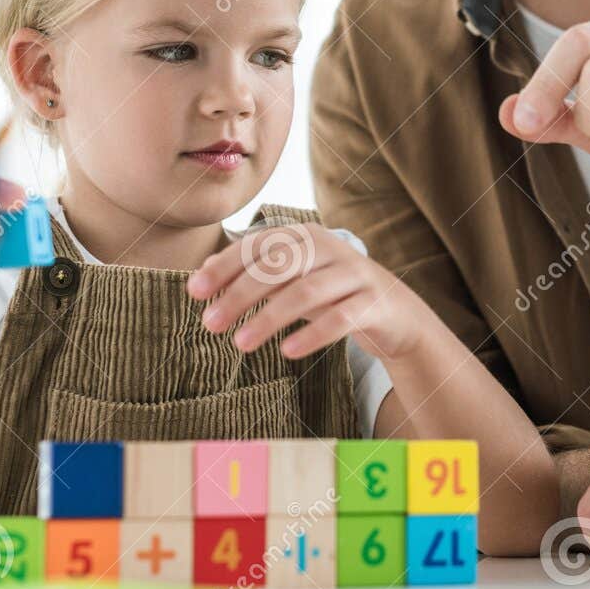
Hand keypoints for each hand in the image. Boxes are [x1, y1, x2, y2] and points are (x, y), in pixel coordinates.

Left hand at [188, 224, 430, 362]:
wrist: (395, 312)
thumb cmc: (333, 295)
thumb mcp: (293, 279)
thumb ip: (254, 273)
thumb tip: (202, 274)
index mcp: (305, 236)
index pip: (258, 246)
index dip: (224, 266)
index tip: (194, 292)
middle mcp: (330, 248)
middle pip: (278, 267)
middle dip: (240, 294)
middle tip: (210, 324)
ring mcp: (354, 275)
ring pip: (306, 292)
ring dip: (269, 318)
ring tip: (240, 344)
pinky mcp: (375, 303)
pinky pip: (341, 319)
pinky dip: (312, 335)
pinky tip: (286, 352)